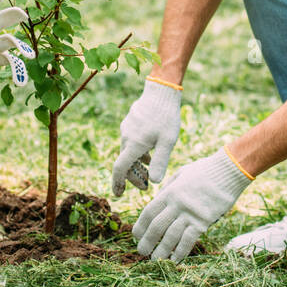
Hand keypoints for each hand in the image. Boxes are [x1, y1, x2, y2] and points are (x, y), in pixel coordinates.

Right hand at [111, 77, 182, 196]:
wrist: (161, 92)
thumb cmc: (167, 117)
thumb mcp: (168, 142)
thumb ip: (160, 162)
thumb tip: (155, 182)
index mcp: (134, 144)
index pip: (120, 168)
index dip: (118, 182)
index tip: (118, 194)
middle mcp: (126, 137)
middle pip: (125, 162)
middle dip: (133, 176)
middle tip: (146, 186)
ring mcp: (127, 129)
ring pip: (128, 152)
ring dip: (136, 164)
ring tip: (149, 171)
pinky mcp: (130, 122)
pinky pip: (130, 142)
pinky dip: (137, 152)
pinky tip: (149, 154)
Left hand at [132, 147, 252, 261]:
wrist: (229, 170)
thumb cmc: (206, 170)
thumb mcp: (182, 173)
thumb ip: (169, 187)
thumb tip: (158, 200)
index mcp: (170, 192)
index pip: (149, 212)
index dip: (140, 226)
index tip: (136, 236)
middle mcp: (177, 204)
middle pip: (157, 226)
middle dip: (147, 241)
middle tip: (141, 252)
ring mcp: (190, 213)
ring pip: (171, 236)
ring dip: (161, 251)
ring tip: (155, 260)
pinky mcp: (204, 221)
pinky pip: (189, 239)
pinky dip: (180, 251)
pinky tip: (175, 260)